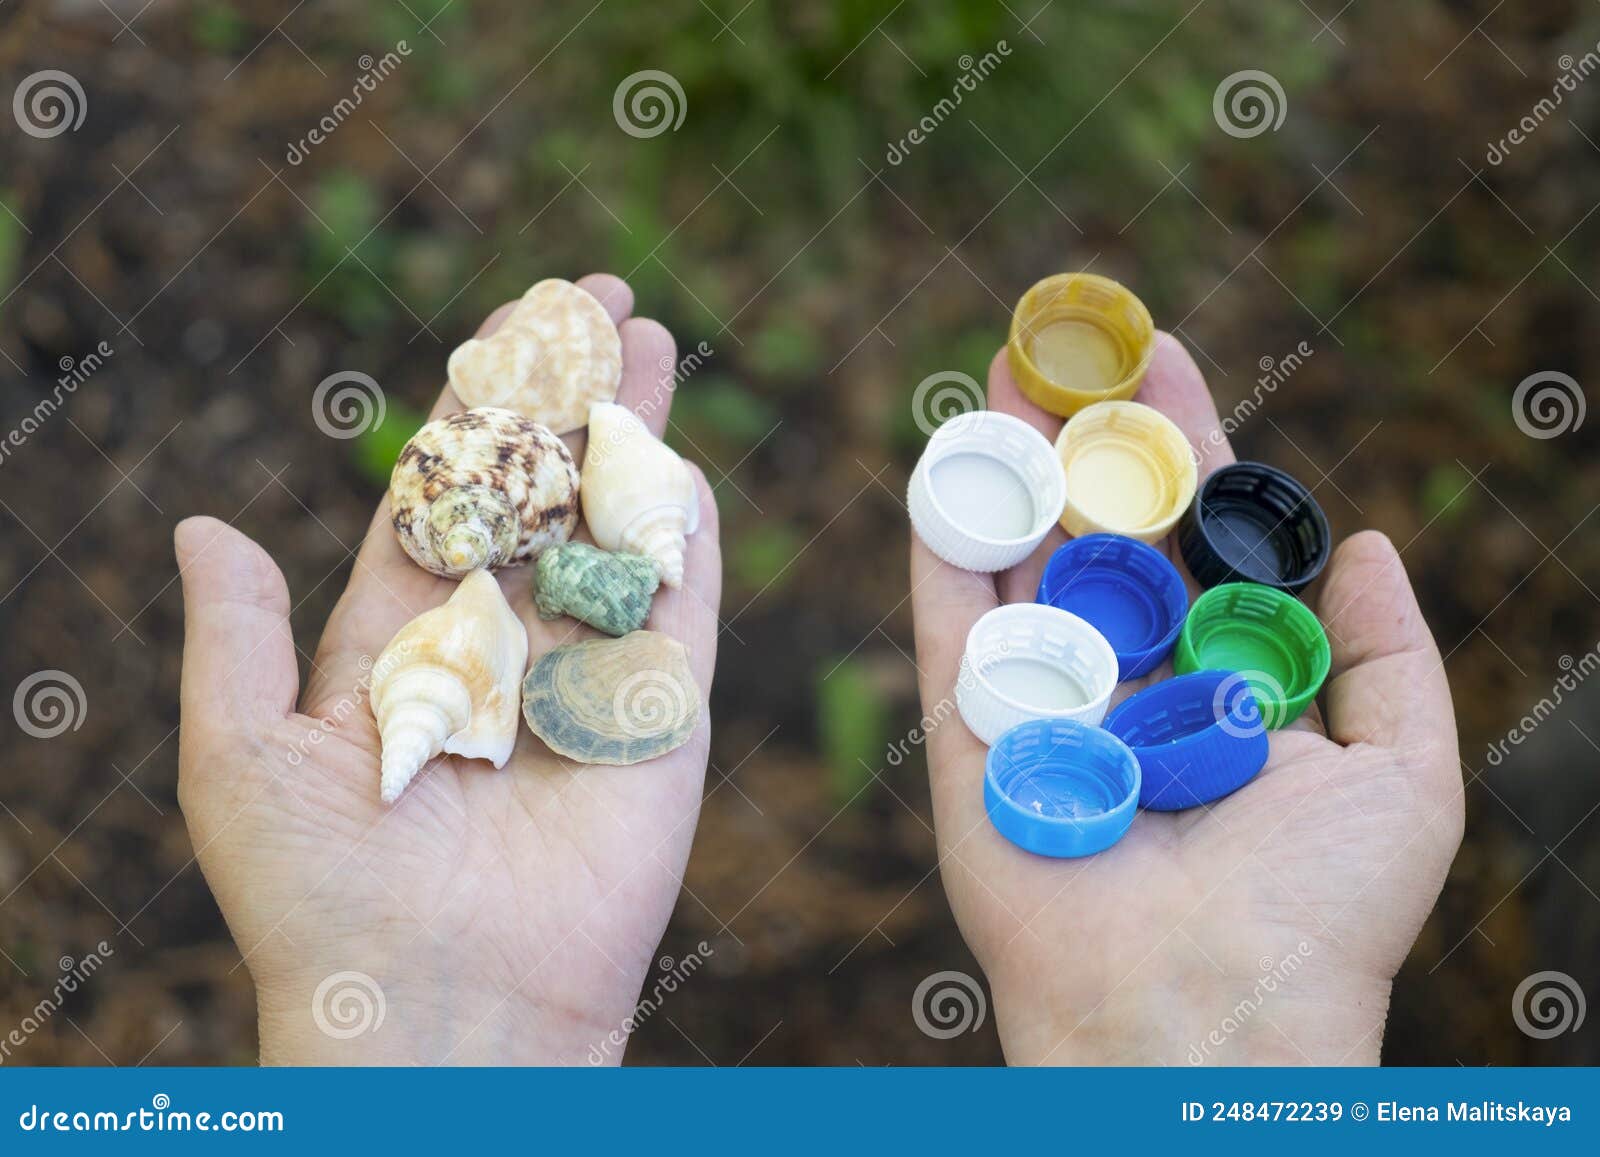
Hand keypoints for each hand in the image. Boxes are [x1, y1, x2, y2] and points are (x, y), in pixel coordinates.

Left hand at [175, 274, 720, 1064]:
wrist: (441, 1008)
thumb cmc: (321, 894)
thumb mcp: (238, 755)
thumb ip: (235, 636)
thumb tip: (203, 524)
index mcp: (402, 640)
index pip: (447, 492)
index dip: (477, 405)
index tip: (507, 324)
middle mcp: (497, 645)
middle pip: (543, 488)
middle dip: (569, 391)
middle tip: (602, 300)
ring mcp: (583, 676)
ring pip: (613, 526)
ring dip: (632, 433)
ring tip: (652, 342)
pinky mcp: (657, 719)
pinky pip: (676, 609)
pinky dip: (683, 533)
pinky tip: (682, 458)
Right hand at [911, 334, 1461, 1064]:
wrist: (1206, 1019)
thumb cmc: (1318, 916)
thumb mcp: (1405, 778)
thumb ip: (1391, 656)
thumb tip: (1364, 540)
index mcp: (1222, 681)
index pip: (1194, 532)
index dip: (1178, 439)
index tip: (1155, 353)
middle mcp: (1129, 684)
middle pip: (1095, 531)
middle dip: (1076, 434)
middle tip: (1056, 341)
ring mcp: (1045, 707)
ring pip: (1020, 563)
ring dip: (1007, 468)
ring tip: (996, 375)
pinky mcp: (970, 743)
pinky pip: (951, 630)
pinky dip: (942, 549)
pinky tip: (943, 469)